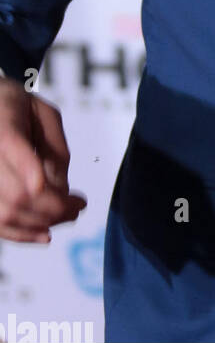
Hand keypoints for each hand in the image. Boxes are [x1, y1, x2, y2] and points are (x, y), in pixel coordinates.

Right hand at [0, 79, 86, 241]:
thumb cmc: (18, 108)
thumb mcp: (45, 114)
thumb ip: (54, 147)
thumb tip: (62, 190)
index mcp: (3, 125)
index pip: (10, 145)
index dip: (27, 168)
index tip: (43, 185)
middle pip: (15, 192)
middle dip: (53, 208)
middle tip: (78, 207)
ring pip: (6, 214)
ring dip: (41, 223)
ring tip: (68, 216)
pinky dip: (21, 233)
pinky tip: (45, 233)